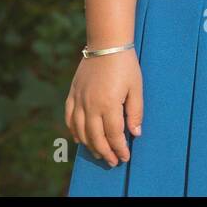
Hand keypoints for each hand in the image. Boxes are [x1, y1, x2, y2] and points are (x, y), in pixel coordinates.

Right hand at [65, 49, 142, 167]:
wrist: (106, 44)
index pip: (113, 135)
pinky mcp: (72, 94)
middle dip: (105, 152)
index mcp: (108, 104)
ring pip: (80, 131)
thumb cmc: (126, 65)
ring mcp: (79, 100)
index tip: (124, 157)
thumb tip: (135, 133)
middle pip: (96, 137)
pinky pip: (69, 118)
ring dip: (89, 145)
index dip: (119, 148)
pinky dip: (74, 131)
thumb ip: (135, 112)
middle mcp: (90, 105)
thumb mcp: (137, 87)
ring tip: (99, 154)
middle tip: (113, 161)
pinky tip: (80, 139)